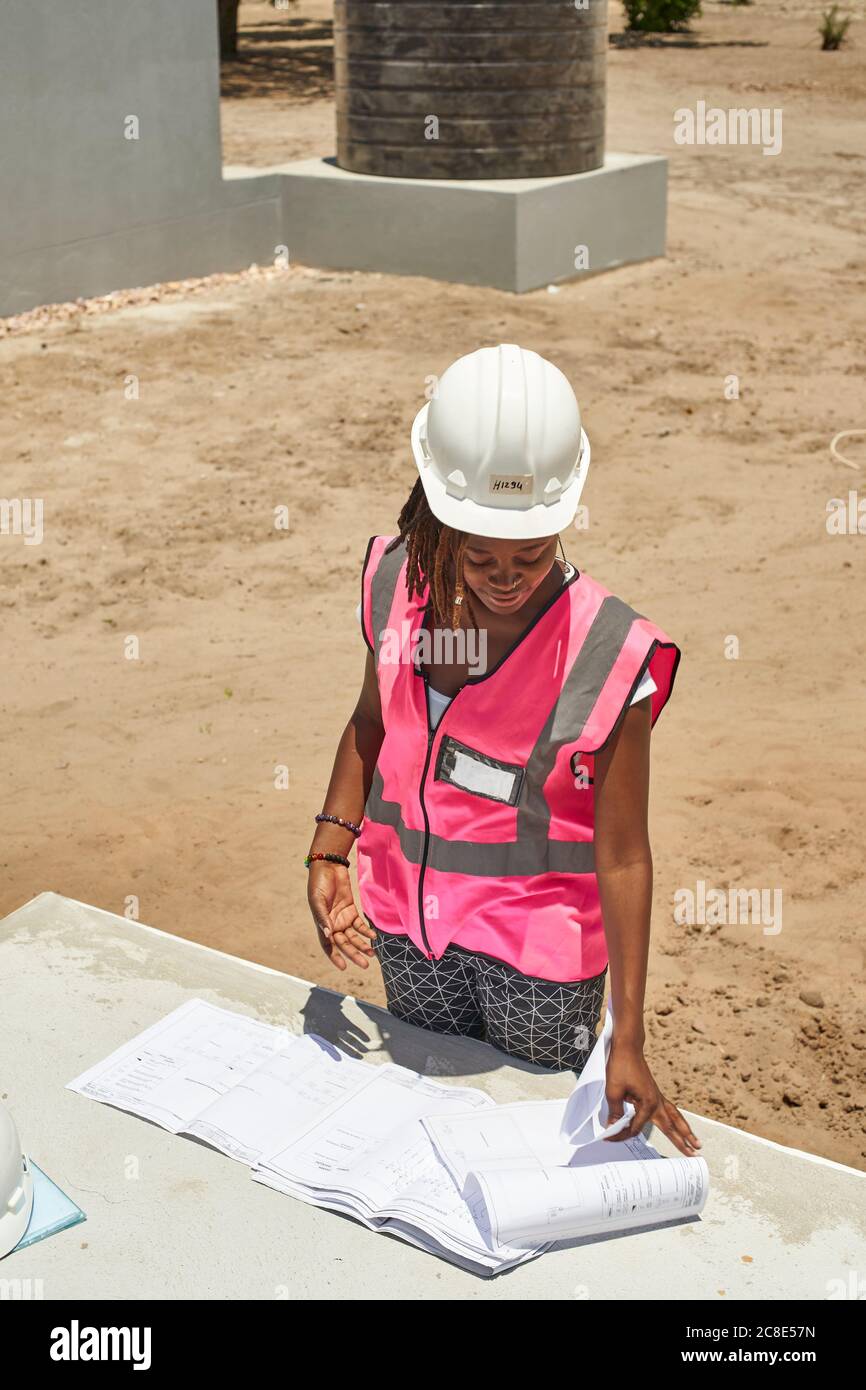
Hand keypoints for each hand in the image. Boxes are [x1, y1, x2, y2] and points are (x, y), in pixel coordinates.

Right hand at [307, 861, 376, 970]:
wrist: (329, 867)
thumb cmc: (319, 884)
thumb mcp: (318, 900)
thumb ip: (323, 918)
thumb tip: (328, 935)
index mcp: (322, 924)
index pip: (328, 945)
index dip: (335, 957)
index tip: (343, 967)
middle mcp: (333, 924)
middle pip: (344, 944)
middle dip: (354, 954)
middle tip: (365, 964)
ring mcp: (343, 918)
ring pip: (354, 937)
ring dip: (362, 945)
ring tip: (372, 953)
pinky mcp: (351, 910)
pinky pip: (359, 925)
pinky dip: (366, 931)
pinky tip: (373, 936)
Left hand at [603, 1039, 701, 1157]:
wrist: (628, 1047)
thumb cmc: (621, 1066)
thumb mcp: (613, 1091)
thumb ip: (615, 1112)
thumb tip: (612, 1128)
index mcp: (647, 1104)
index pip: (635, 1128)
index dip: (622, 1135)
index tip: (609, 1137)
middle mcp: (656, 1102)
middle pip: (670, 1127)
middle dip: (682, 1142)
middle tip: (694, 1156)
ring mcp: (657, 1097)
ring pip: (675, 1118)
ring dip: (685, 1131)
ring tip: (696, 1143)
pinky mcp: (655, 1093)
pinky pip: (670, 1109)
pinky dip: (676, 1119)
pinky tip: (678, 1123)